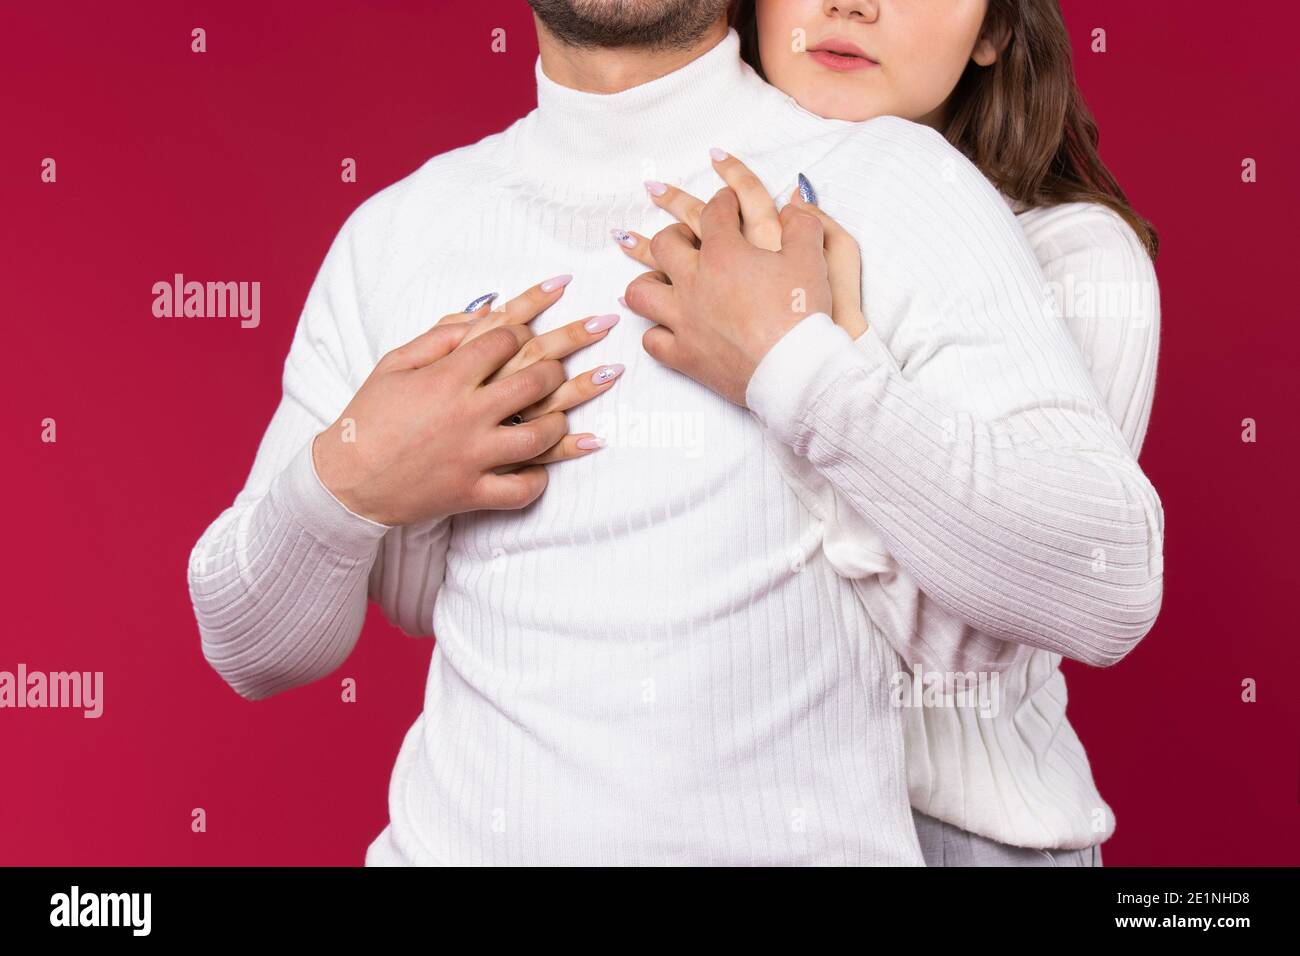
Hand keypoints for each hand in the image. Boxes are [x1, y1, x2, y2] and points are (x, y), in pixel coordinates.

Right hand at [313, 278, 621, 525]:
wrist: (345, 481)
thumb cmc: (368, 416)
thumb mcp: (395, 363)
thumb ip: (442, 335)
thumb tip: (488, 311)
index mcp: (447, 377)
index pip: (506, 339)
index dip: (526, 324)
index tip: (530, 325)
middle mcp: (467, 414)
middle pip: (537, 380)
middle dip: (561, 364)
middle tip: (568, 360)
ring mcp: (473, 456)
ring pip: (541, 435)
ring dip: (562, 421)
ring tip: (567, 414)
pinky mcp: (473, 492)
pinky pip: (522, 490)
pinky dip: (539, 479)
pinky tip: (546, 467)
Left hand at [625, 151, 867, 336]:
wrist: (794, 370)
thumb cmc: (802, 314)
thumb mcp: (812, 259)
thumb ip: (803, 224)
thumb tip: (795, 206)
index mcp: (724, 253)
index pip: (714, 212)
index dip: (723, 200)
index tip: (727, 199)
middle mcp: (694, 282)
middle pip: (665, 245)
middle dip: (675, 233)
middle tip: (687, 237)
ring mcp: (684, 320)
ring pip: (642, 292)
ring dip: (648, 281)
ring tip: (657, 279)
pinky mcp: (684, 356)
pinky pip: (652, 340)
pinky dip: (656, 332)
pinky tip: (663, 328)